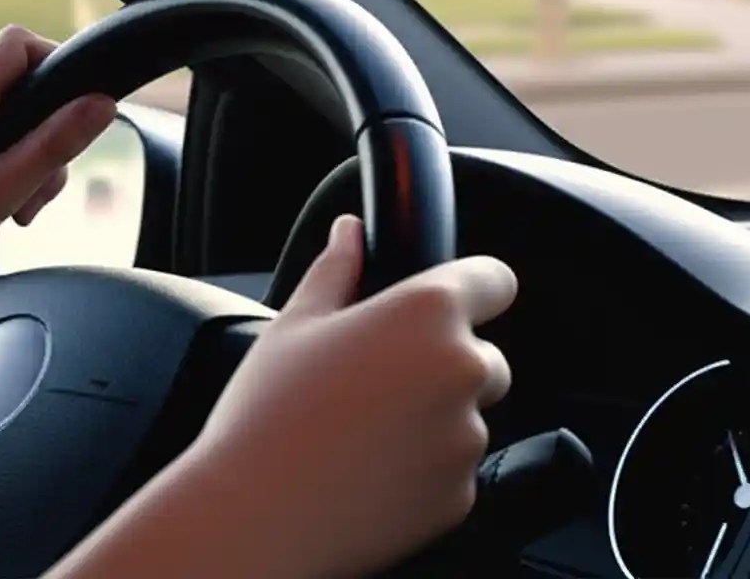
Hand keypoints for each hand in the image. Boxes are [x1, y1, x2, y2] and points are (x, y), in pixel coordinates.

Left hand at [0, 25, 115, 309]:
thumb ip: (53, 147)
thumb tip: (103, 104)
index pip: (19, 44)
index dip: (58, 66)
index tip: (79, 116)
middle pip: (23, 89)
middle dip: (49, 135)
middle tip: (40, 189)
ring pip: (11, 125)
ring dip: (31, 165)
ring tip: (18, 212)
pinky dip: (8, 177)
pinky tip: (0, 215)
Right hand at [191, 215, 517, 576]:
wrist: (255, 516)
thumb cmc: (266, 415)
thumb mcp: (294, 325)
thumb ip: (335, 270)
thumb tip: (350, 232)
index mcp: (425, 314)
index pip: (494, 279)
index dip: (471, 287)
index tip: (446, 302)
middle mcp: (462, 371)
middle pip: (483, 355)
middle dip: (441, 363)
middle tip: (371, 381)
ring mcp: (466, 439)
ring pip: (466, 415)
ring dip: (431, 418)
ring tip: (358, 431)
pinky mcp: (461, 495)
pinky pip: (453, 469)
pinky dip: (422, 468)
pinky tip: (364, 469)